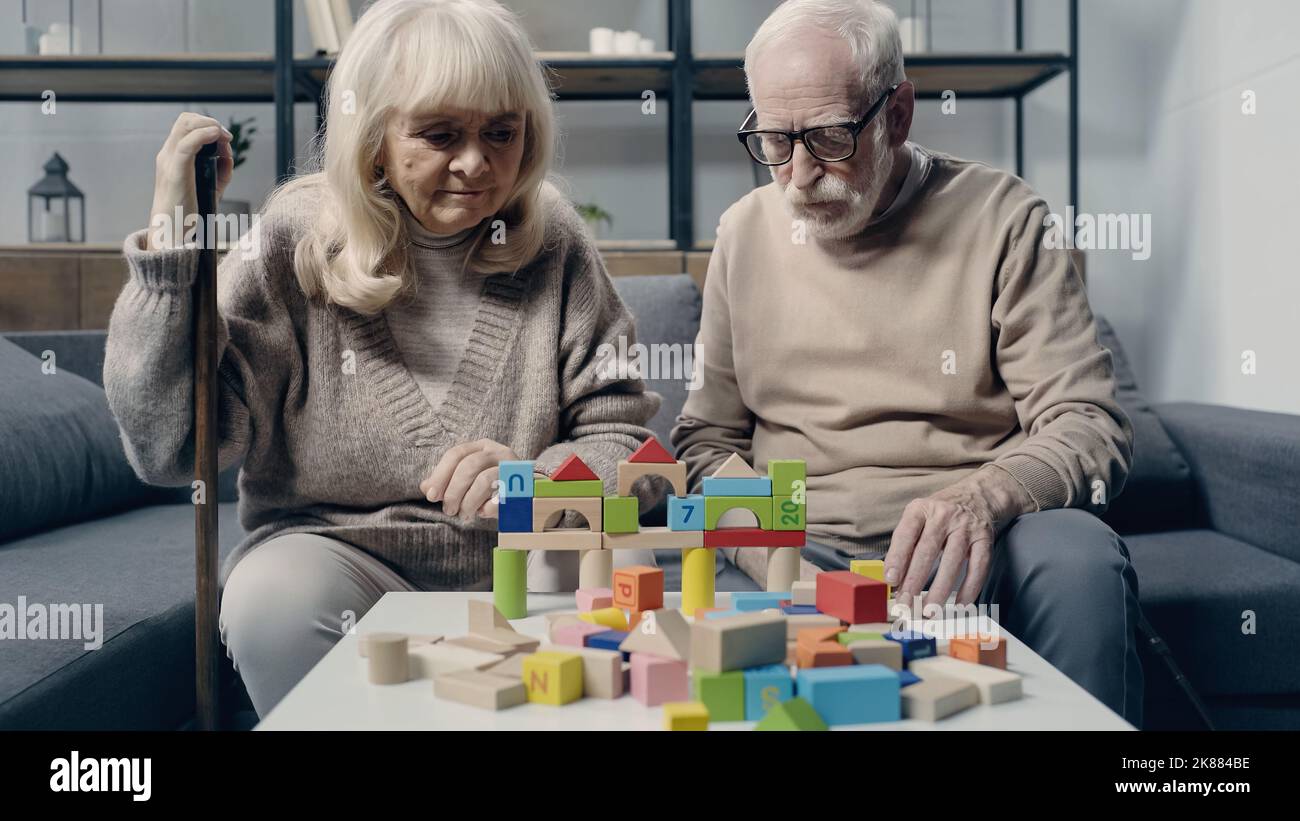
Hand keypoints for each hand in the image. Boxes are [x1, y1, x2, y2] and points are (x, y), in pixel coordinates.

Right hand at [148, 113, 234, 249]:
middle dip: (209, 121)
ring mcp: (169, 162)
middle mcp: (168, 155)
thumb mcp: (210, 186)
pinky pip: (187, 144)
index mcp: (173, 157)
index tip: (224, 138)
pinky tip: (218, 137)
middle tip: (226, 136)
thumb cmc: (190, 213)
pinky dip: (204, 135)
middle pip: (184, 120)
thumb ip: (220, 169)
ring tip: (224, 137)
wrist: (172, 234)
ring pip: (185, 125)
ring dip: (209, 125)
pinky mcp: (175, 172)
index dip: (206, 124)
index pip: (185, 126)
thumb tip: (228, 152)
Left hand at [419, 439, 519, 521]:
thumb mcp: (471, 478)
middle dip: (454, 491)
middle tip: (449, 510)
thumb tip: (426, 487)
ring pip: (484, 480)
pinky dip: (489, 508)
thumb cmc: (495, 485)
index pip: (456, 454)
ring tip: (464, 514)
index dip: (440, 474)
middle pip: (469, 466)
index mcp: (482, 447)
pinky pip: (502, 497)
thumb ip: (449, 480)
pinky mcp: (525, 485)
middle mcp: (499, 452)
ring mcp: (514, 468)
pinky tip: (484, 512)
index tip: (431, 495)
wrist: (532, 492)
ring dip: (469, 502)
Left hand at [884, 466, 1035, 608]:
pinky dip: (970, 587)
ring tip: (929, 609)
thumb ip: (906, 543)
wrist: (978, 495)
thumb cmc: (940, 513)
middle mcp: (943, 515)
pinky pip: (978, 566)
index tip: (890, 580)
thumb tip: (893, 578)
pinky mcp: (985, 539)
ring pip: (952, 561)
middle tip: (906, 602)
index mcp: (921, 509)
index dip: (897, 558)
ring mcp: (966, 527)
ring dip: (940, 589)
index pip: (906, 534)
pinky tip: (960, 603)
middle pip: (927, 551)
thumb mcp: (918, 517)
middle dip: (915, 580)